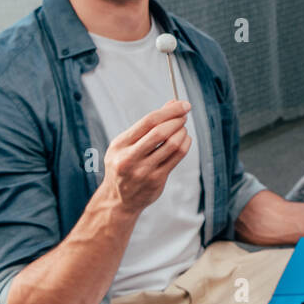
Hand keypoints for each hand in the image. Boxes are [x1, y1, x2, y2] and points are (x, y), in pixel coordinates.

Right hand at [101, 100, 192, 214]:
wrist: (118, 200)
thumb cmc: (123, 165)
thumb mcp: (125, 144)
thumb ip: (147, 125)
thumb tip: (172, 103)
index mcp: (120, 145)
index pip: (149, 121)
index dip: (169, 110)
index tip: (183, 104)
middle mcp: (130, 158)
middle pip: (161, 132)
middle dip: (177, 119)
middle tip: (185, 115)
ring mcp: (144, 171)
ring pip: (173, 144)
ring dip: (183, 132)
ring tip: (183, 129)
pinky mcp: (156, 180)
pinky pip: (177, 157)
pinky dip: (185, 145)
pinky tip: (185, 140)